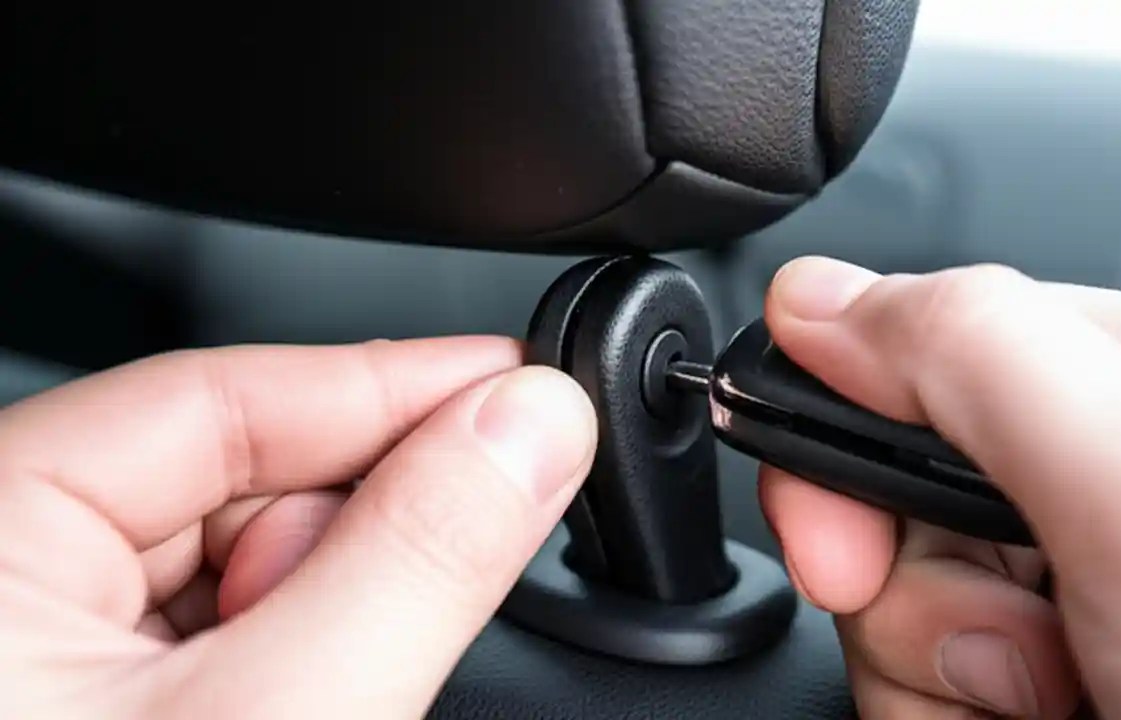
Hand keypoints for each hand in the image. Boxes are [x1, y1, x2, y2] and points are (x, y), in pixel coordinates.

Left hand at [0, 337, 595, 717]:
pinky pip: (206, 633)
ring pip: (230, 563)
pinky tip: (304, 700)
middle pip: (230, 477)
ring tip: (333, 696)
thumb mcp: (286, 718)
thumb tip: (531, 425)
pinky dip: (283, 659)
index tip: (523, 392)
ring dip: (319, 610)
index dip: (397, 388)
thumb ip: (415, 562)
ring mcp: (33, 642)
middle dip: (356, 527)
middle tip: (452, 569)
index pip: (221, 393)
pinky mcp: (78, 695)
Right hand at [761, 257, 1120, 718]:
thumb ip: (983, 357)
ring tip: (1063, 713)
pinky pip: (926, 693)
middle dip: (913, 583)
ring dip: (941, 678)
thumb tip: (822, 301)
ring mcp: (1094, 617)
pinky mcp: (1055, 703)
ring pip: (905, 609)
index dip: (856, 426)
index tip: (830, 523)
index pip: (945, 349)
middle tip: (1003, 654)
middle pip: (908, 491)